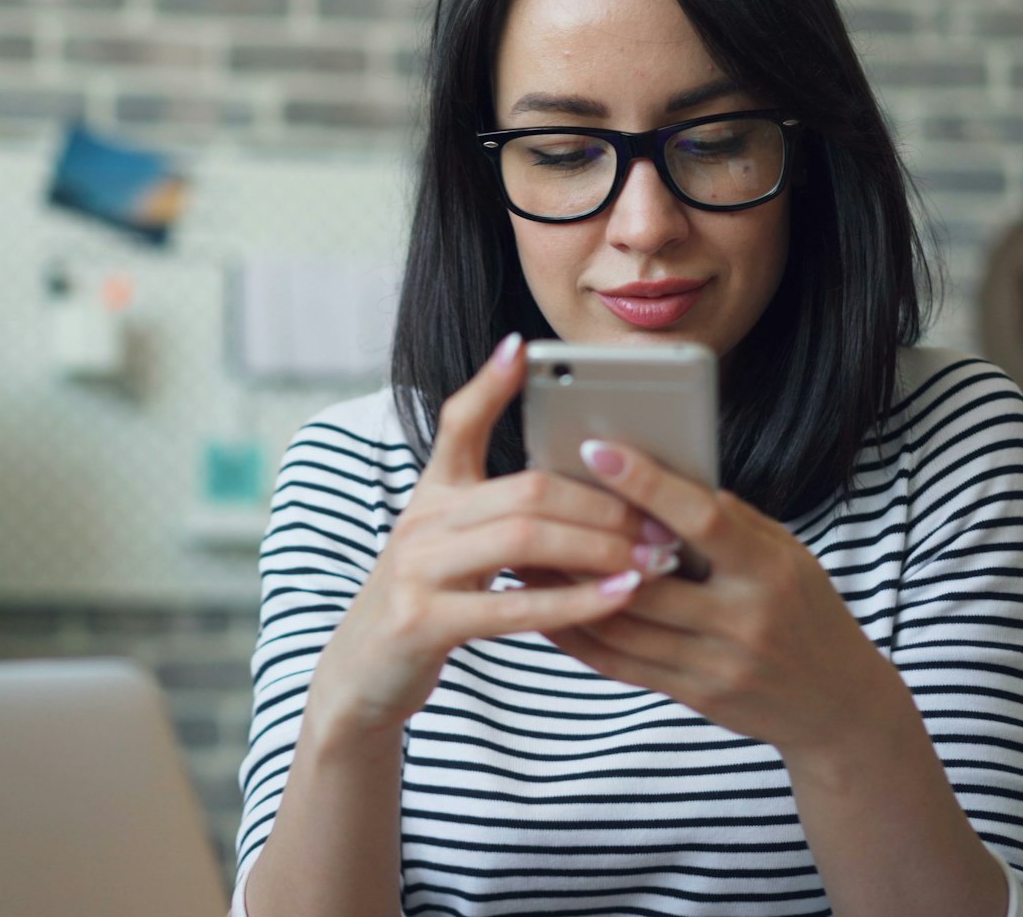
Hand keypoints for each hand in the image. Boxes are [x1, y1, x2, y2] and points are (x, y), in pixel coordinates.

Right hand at [302, 336, 682, 744]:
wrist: (361, 674)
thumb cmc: (424, 605)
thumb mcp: (447, 545)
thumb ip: (497, 513)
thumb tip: (578, 487)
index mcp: (431, 495)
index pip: (457, 423)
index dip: (490, 384)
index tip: (524, 348)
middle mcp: (420, 522)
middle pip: (525, 489)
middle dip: (602, 504)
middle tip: (661, 523)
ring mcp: (416, 569)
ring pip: (523, 539)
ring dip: (599, 548)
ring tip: (653, 560)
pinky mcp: (422, 621)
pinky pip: (512, 606)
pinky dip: (575, 601)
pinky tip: (619, 597)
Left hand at [534, 439, 907, 756]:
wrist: (837, 704)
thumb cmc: (804, 608)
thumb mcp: (785, 554)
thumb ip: (726, 521)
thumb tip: (655, 477)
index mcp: (770, 570)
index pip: (702, 519)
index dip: (647, 483)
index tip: (594, 448)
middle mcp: (744, 620)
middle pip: (645, 578)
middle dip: (581, 542)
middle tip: (528, 505)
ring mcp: (717, 664)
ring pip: (619, 623)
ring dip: (561, 589)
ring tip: (521, 553)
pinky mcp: (692, 695)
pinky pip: (617, 663)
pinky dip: (573, 634)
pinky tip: (541, 606)